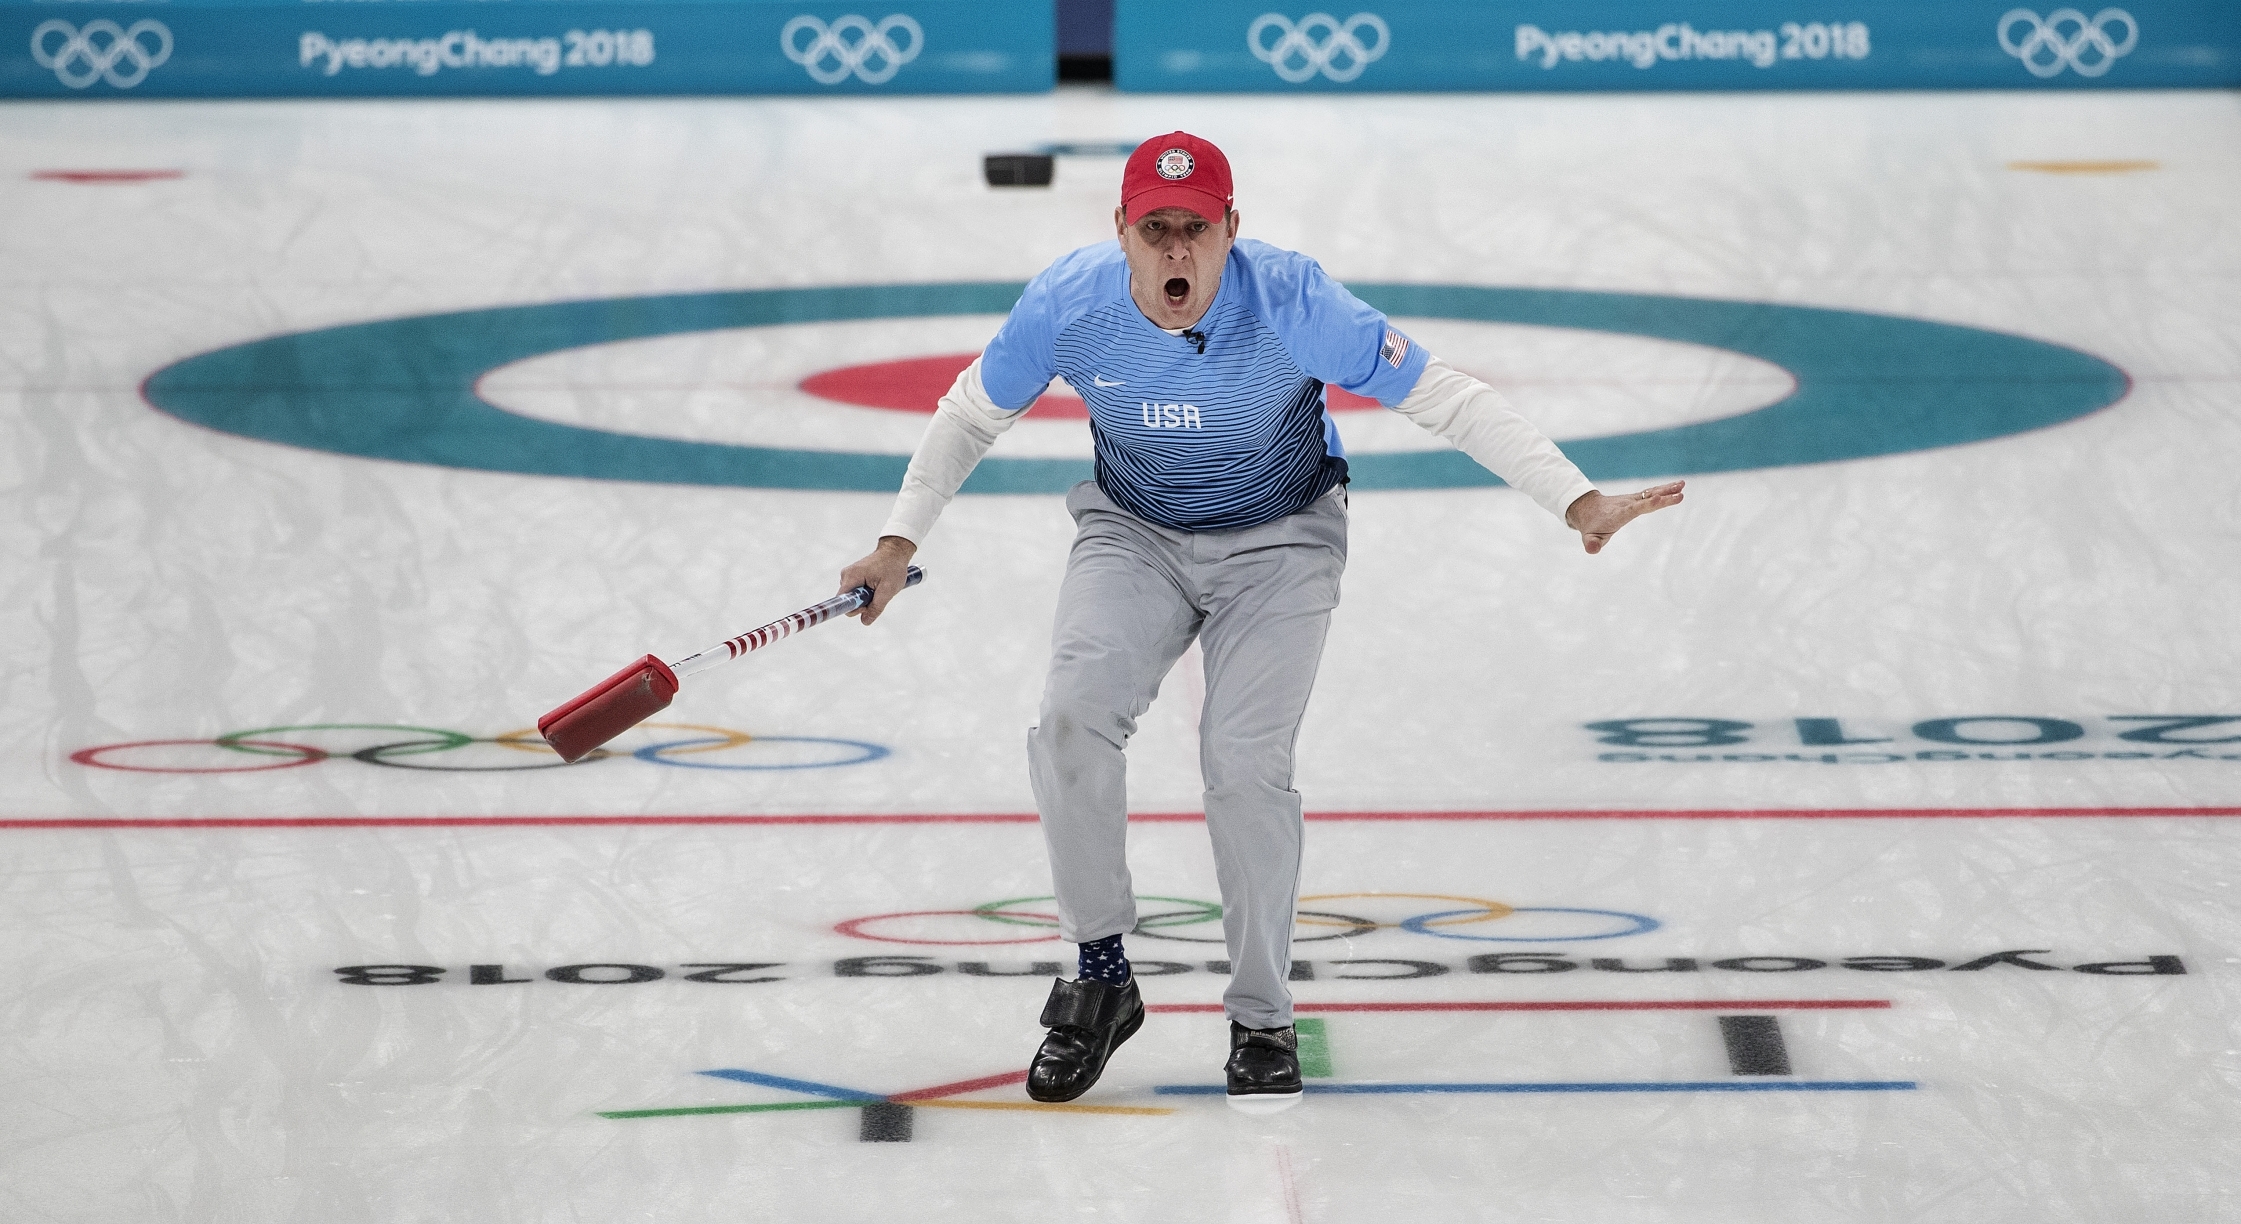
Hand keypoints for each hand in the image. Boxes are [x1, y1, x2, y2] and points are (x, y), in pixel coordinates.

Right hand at [839, 536, 917, 624]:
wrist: (895, 552)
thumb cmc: (893, 568)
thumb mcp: (888, 590)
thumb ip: (876, 607)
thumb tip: (865, 621)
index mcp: (851, 577)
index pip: (841, 601)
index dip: (852, 608)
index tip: (864, 608)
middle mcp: (846, 575)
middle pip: (848, 600)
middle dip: (862, 604)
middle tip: (878, 596)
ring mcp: (848, 575)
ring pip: (853, 597)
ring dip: (865, 598)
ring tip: (878, 588)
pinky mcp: (853, 576)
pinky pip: (856, 592)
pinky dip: (866, 593)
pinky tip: (875, 586)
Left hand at [1564, 481, 1684, 554]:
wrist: (1588, 508)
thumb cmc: (1591, 526)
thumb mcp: (1589, 537)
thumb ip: (1591, 543)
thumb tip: (1592, 549)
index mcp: (1618, 514)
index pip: (1634, 509)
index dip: (1646, 504)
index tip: (1658, 499)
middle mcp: (1627, 504)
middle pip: (1647, 500)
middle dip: (1663, 497)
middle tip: (1679, 493)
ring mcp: (1633, 500)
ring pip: (1651, 494)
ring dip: (1667, 490)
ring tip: (1682, 486)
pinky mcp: (1637, 498)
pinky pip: (1652, 493)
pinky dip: (1665, 490)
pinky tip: (1678, 487)